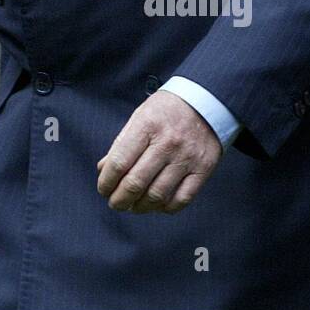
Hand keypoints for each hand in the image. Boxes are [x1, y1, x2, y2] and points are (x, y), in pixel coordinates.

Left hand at [96, 90, 221, 214]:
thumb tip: (103, 170)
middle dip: (120, 199)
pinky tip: (157, 205)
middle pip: (136, 183)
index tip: (103, 189)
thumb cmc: (166, 110)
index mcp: (147, 126)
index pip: (120, 162)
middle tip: (115, 203)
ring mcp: (187, 158)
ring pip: (158, 195)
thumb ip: (121, 143)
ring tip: (133, 206)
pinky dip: (166, 208)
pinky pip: (182, 199)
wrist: (205, 101)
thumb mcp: (139, 116)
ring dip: (141, 207)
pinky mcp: (203, 169)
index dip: (107, 181)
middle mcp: (167, 143)